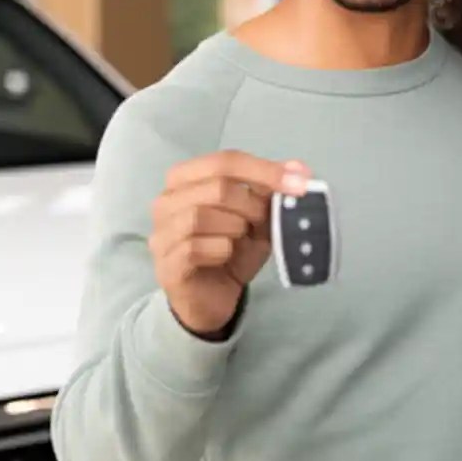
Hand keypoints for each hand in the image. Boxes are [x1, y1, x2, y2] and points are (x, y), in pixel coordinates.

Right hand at [148, 150, 309, 337]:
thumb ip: (270, 193)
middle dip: (250, 203)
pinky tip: (225, 256)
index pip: (224, 161)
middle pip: (215, 186)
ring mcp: (160, 233)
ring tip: (240, 238)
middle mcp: (166, 201)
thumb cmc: (231, 252)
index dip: (264, 170)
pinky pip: (193, 248)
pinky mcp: (165, 265)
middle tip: (261, 220)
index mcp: (186, 180)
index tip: (300, 182)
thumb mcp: (257, 219)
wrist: (213, 299)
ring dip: (233, 227)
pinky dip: (220, 250)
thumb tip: (298, 169)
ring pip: (199, 216)